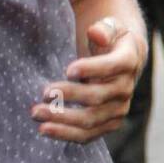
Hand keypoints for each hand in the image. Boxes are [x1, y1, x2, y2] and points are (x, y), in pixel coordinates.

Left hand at [30, 16, 146, 143]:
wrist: (124, 61)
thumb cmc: (111, 40)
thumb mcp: (111, 27)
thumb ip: (104, 29)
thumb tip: (96, 33)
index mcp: (127, 61)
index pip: (111, 66)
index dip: (91, 69)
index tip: (68, 70)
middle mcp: (125, 88)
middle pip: (97, 97)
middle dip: (69, 96)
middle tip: (44, 92)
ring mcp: (118, 109)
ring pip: (90, 120)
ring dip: (62, 120)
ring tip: (36, 113)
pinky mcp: (108, 124)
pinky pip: (87, 135)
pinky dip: (65, 133)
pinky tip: (44, 128)